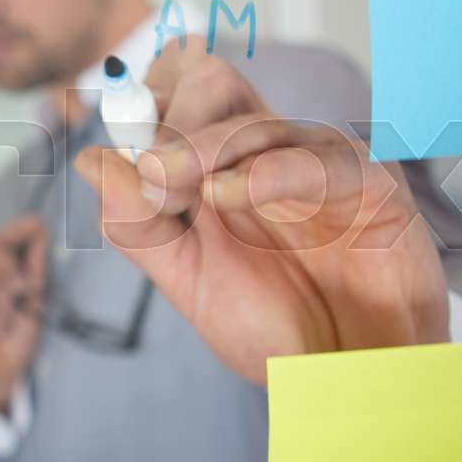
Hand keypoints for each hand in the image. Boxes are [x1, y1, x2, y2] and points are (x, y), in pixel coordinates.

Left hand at [74, 44, 449, 385]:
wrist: (344, 376)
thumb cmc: (275, 326)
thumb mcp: (188, 280)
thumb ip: (138, 224)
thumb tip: (89, 161)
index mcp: (222, 166)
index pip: (179, 96)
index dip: (143, 104)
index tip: (116, 133)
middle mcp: (268, 153)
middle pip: (214, 84)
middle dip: (169, 116)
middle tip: (144, 165)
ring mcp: (320, 163)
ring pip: (253, 120)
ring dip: (199, 146)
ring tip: (165, 180)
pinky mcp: (372, 186)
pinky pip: (317, 161)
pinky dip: (262, 173)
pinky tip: (223, 194)